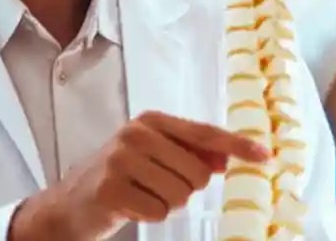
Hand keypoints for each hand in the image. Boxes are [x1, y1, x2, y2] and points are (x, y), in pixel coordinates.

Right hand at [9, 110, 269, 240]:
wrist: (70, 203)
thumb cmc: (120, 177)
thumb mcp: (155, 156)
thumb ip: (191, 153)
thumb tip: (226, 158)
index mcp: (151, 120)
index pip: (205, 133)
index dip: (237, 146)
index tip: (265, 156)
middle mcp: (136, 134)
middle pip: (197, 173)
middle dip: (185, 188)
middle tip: (156, 186)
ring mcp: (121, 160)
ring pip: (180, 194)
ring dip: (167, 203)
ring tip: (142, 195)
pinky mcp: (111, 189)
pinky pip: (159, 212)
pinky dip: (150, 215)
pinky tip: (130, 206)